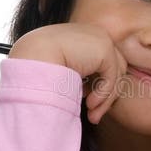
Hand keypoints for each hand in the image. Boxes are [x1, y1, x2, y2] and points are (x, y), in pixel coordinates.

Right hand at [9, 23, 128, 122]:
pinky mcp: (104, 49)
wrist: (33, 57)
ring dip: (105, 99)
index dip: (97, 85)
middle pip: (114, 68)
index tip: (86, 103)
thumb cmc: (40, 66)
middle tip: (94, 116)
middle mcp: (95, 34)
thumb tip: (93, 92)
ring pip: (117, 74)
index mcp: (84, 36)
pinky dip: (103, 94)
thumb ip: (81, 74)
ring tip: (92, 115)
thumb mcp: (63, 69)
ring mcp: (101, 39)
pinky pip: (112, 76)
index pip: (103, 63)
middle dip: (106, 95)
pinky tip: (89, 105)